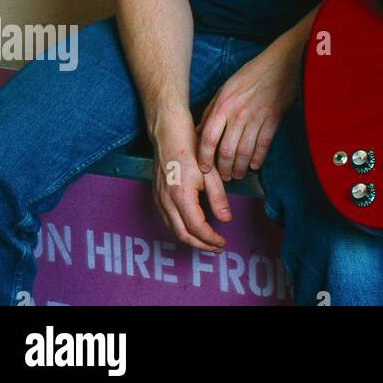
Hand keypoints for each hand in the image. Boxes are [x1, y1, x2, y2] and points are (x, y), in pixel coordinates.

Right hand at [150, 112, 229, 251]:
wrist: (168, 135)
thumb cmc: (190, 149)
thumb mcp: (211, 173)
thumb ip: (218, 198)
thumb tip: (226, 219)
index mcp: (181, 197)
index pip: (197, 228)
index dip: (211, 239)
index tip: (223, 242)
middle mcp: (166, 202)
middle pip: (183, 235)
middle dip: (201, 245)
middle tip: (217, 248)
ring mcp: (159, 200)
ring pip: (173, 230)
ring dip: (191, 239)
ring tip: (208, 241)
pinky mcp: (157, 197)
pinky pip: (168, 220)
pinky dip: (181, 229)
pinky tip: (193, 227)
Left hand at [195, 34, 301, 182]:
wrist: (282, 62)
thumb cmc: (252, 74)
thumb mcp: (226, 88)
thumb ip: (212, 111)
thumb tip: (198, 132)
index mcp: (223, 105)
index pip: (208, 138)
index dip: (204, 157)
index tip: (204, 168)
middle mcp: (238, 113)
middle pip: (226, 150)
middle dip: (223, 168)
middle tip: (223, 177)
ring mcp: (256, 117)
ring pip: (244, 151)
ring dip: (240, 167)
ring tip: (238, 174)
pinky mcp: (273, 119)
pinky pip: (263, 145)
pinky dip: (258, 159)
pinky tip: (255, 165)